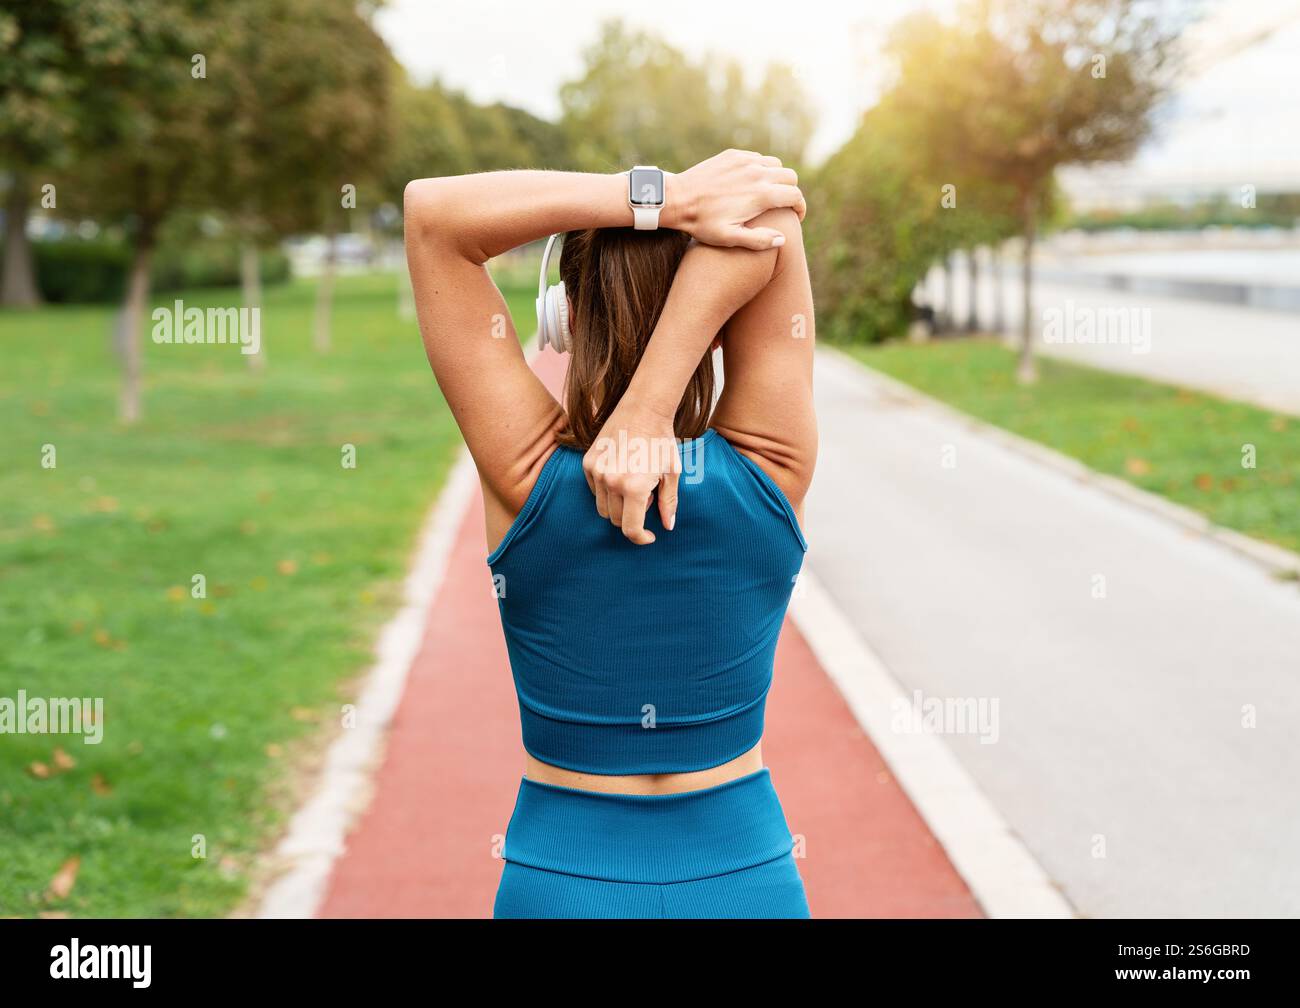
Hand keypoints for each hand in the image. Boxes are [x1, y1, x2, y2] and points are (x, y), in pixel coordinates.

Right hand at [582, 399, 680, 545]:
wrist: (643, 409)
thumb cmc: (662, 441)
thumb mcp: (671, 472)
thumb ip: (668, 503)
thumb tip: (667, 526)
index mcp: (635, 487)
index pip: (631, 529)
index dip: (640, 538)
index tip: (649, 536)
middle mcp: (611, 482)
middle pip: (616, 520)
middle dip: (632, 517)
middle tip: (646, 496)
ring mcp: (596, 471)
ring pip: (602, 507)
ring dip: (618, 505)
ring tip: (633, 484)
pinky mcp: (588, 462)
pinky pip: (593, 489)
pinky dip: (605, 490)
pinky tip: (620, 473)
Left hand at [665, 149, 805, 249]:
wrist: (677, 199)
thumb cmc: (702, 223)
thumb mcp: (729, 238)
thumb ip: (758, 240)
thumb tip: (782, 238)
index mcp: (761, 195)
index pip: (795, 195)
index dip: (800, 208)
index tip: (796, 217)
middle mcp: (757, 173)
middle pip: (790, 177)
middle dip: (791, 191)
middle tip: (784, 205)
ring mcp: (745, 161)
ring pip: (776, 164)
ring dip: (777, 178)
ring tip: (769, 193)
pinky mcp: (733, 155)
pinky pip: (757, 158)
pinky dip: (761, 168)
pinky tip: (751, 182)